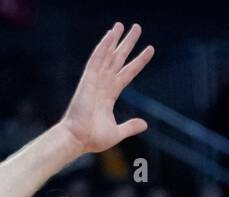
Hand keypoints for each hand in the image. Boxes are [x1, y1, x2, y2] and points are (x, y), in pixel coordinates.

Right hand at [58, 23, 154, 154]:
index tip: (150, 49)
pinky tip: (110, 35)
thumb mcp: (118, 132)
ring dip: (114, 39)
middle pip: (118, 58)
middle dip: (128, 43)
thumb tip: (144, 124)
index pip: (128, 73)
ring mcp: (95, 80)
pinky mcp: (87, 80)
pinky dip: (103, 47)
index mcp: (110, 94)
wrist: (79, 140)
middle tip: (137, 27)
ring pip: (107, 55)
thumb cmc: (93, 138)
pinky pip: (96, 60)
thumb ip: (130, 126)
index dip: (139, 61)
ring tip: (122, 24)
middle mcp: (103, 84)